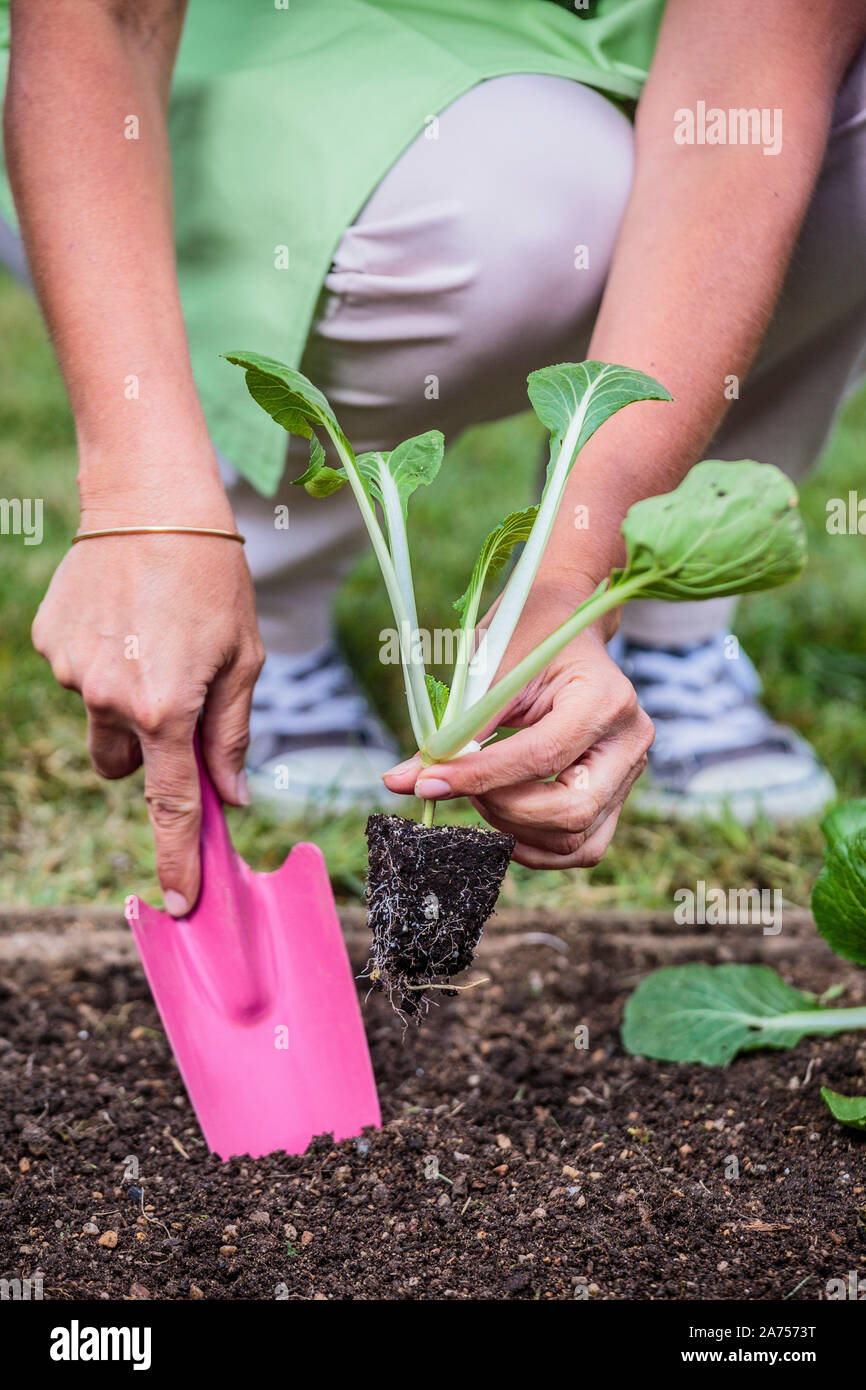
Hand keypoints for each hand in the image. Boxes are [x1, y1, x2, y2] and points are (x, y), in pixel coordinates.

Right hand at [32, 510, 264, 913]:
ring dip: (125, 701)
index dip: (176, 857)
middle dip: (149, 751)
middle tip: (177, 697)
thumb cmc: (214, 577)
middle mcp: (109, 699)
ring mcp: (71, 672)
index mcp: (166, 708)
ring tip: (152, 637)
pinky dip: (103, 661)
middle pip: (125, 767)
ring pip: (101, 718)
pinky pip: (80, 676)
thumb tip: (231, 798)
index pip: (171, 805)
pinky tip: (125, 617)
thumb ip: (232, 733)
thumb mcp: (243, 657)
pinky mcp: (48, 643)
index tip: (178, 902)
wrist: (150, 499)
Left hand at [383, 578, 653, 867]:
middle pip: (569, 809)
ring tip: (480, 793)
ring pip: (576, 839)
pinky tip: (501, 819)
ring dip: (515, 830)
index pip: (542, 755)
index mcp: (605, 698)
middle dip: (502, 809)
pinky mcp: (617, 794)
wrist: (565, 623)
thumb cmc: (526, 635)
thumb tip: (400, 781)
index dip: (480, 776)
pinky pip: (582, 845)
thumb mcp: (488, 669)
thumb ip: (453, 730)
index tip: (428, 781)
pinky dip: (536, 846)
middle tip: (459, 784)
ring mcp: (629, 771)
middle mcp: (629, 740)